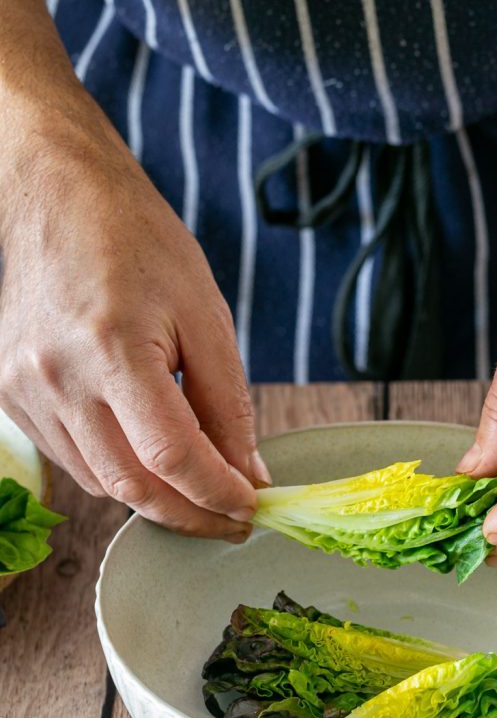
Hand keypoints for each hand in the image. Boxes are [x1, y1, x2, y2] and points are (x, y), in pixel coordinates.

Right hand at [0, 86, 268, 539]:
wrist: (57, 196)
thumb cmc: (137, 242)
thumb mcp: (205, 314)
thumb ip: (228, 402)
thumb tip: (246, 472)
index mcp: (112, 348)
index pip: (171, 457)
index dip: (217, 494)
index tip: (252, 506)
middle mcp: (56, 377)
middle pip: (131, 486)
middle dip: (191, 515)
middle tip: (233, 521)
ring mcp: (23, 390)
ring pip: (99, 483)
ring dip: (156, 500)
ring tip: (201, 490)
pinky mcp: (9, 395)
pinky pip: (72, 461)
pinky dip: (118, 473)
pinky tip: (150, 460)